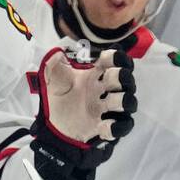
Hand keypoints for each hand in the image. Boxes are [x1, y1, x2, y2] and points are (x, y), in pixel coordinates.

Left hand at [31, 47, 136, 179]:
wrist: (51, 127)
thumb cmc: (57, 99)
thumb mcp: (51, 78)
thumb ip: (55, 63)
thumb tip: (60, 51)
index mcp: (93, 75)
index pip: (113, 61)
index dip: (116, 57)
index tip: (106, 57)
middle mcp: (102, 90)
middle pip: (125, 79)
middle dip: (123, 76)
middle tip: (111, 78)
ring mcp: (105, 109)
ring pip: (128, 102)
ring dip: (125, 100)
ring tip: (111, 102)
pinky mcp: (104, 128)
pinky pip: (122, 126)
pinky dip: (118, 126)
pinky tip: (105, 126)